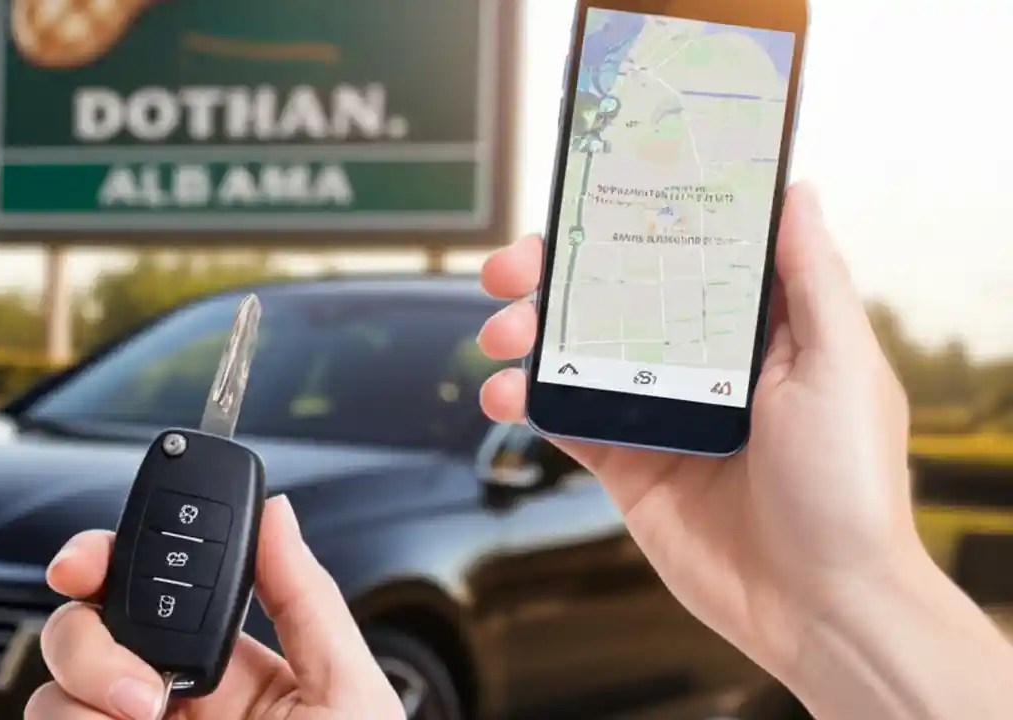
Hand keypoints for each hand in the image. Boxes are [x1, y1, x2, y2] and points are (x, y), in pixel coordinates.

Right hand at [27, 496, 402, 719]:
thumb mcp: (348, 695)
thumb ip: (305, 599)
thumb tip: (277, 514)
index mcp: (232, 673)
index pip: (152, 593)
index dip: (107, 563)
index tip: (86, 562)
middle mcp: (172, 709)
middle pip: (85, 636)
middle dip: (90, 643)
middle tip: (140, 690)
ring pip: (53, 699)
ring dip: (83, 705)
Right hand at [477, 184, 922, 685]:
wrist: (817, 604)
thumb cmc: (849, 486)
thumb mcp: (841, 364)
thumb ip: (811, 277)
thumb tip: (796, 192)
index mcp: (757, 332)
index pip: (684, 256)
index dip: (634, 223)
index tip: (587, 198)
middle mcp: (702, 364)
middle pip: (614, 299)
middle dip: (556, 276)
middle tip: (514, 267)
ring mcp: (659, 413)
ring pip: (576, 354)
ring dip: (528, 334)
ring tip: (501, 336)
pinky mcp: (626, 464)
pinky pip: (565, 420)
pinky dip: (527, 401)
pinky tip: (506, 393)